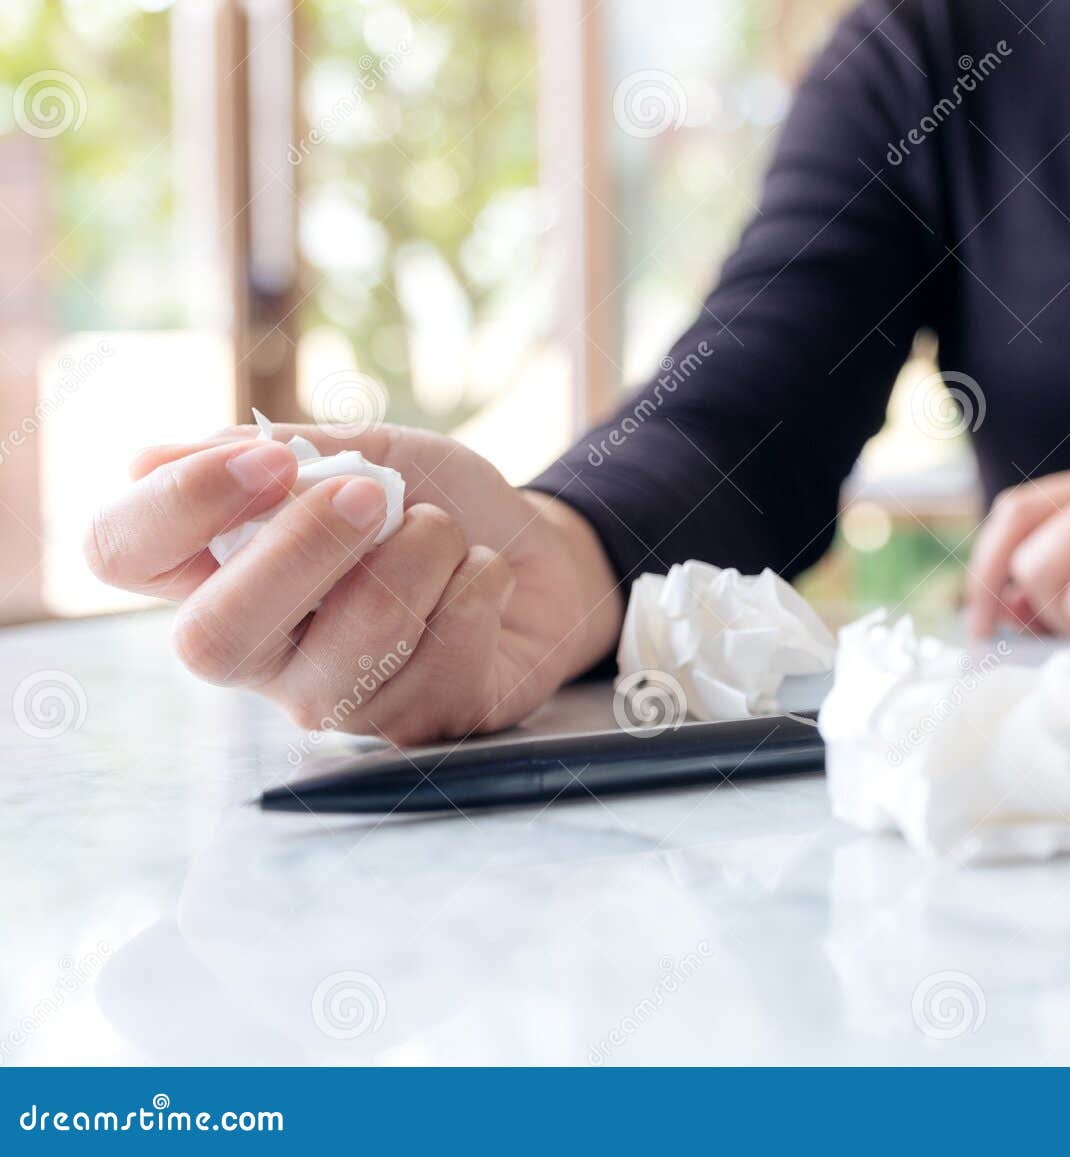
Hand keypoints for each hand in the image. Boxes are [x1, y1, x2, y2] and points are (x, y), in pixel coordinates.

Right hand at [85, 423, 621, 744]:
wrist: (536, 549)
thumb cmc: (428, 502)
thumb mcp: (360, 451)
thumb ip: (276, 452)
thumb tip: (148, 461)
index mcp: (214, 568)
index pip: (121, 552)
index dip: (179, 504)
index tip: (270, 461)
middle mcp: (255, 649)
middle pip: (212, 638)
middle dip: (304, 549)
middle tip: (370, 492)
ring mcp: (330, 700)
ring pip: (358, 633)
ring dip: (423, 551)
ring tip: (445, 532)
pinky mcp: (416, 726)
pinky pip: (445, 649)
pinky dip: (479, 584)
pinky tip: (480, 582)